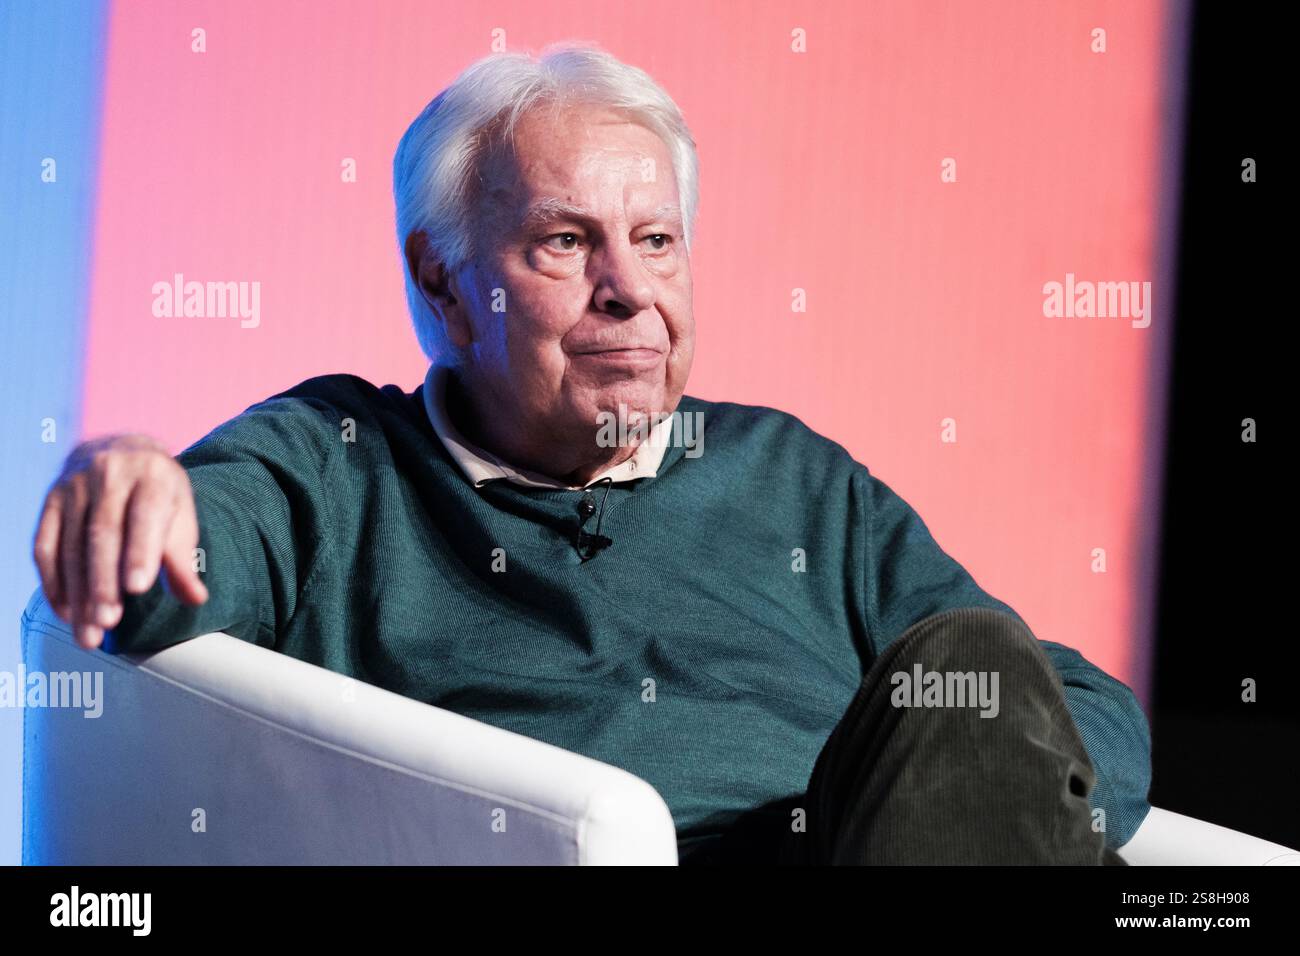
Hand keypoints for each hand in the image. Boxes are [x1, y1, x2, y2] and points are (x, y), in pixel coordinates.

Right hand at [32, 434, 208, 648]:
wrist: (119, 451)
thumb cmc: (157, 493)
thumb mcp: (179, 513)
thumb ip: (183, 556)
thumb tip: (196, 599)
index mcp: (152, 474)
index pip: (145, 515)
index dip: (141, 551)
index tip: (138, 588)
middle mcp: (109, 473)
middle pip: (103, 533)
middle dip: (104, 581)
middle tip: (108, 621)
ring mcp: (74, 486)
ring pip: (71, 545)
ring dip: (78, 593)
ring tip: (89, 631)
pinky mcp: (49, 501)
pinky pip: (45, 546)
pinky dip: (54, 582)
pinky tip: (67, 612)